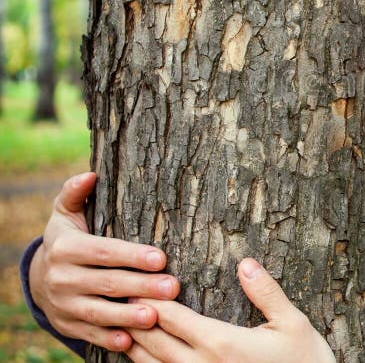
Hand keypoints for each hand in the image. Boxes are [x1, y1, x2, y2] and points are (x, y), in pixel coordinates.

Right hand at [28, 172, 180, 350]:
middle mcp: (62, 277)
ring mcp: (64, 304)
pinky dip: (108, 338)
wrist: (38, 277)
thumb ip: (75, 193)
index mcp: (66, 248)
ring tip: (154, 316)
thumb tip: (91, 174)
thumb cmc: (67, 237)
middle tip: (173, 287)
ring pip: (98, 312)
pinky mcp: (68, 325)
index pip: (104, 251)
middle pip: (107, 283)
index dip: (132, 255)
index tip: (161, 258)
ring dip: (127, 315)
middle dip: (141, 286)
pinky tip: (129, 341)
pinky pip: (90, 333)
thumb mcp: (65, 213)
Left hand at [125, 258, 334, 362]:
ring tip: (120, 330)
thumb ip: (265, 292)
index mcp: (223, 344)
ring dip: (135, 348)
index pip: (175, 320)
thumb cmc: (305, 360)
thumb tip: (246, 263)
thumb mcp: (292, 322)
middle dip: (136, 321)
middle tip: (118, 301)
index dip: (152, 302)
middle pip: (157, 344)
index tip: (134, 286)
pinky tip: (146, 361)